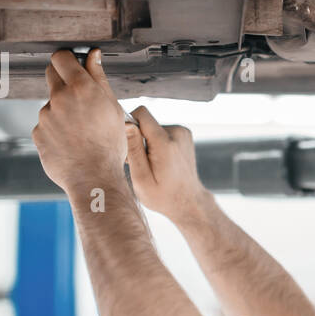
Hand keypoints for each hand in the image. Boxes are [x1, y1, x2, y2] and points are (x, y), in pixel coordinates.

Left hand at [32, 49, 127, 194]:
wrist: (94, 178)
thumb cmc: (109, 145)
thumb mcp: (113, 108)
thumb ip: (99, 78)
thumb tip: (93, 55)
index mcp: (81, 88)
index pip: (61, 57)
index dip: (66, 59)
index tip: (72, 65)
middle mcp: (59, 98)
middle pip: (51, 74)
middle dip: (63, 80)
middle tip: (80, 98)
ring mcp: (45, 116)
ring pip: (51, 104)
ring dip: (62, 110)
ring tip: (80, 131)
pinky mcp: (37, 133)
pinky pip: (46, 125)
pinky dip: (56, 130)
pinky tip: (71, 143)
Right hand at [124, 109, 208, 223]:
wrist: (188, 202)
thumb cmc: (162, 196)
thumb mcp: (141, 178)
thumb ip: (133, 149)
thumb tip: (126, 123)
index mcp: (165, 143)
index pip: (141, 114)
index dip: (129, 124)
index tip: (127, 143)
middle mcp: (177, 133)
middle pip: (146, 122)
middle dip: (137, 138)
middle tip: (139, 163)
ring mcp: (183, 132)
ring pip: (153, 128)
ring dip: (147, 143)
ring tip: (151, 165)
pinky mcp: (184, 134)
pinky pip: (162, 131)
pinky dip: (156, 143)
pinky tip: (160, 161)